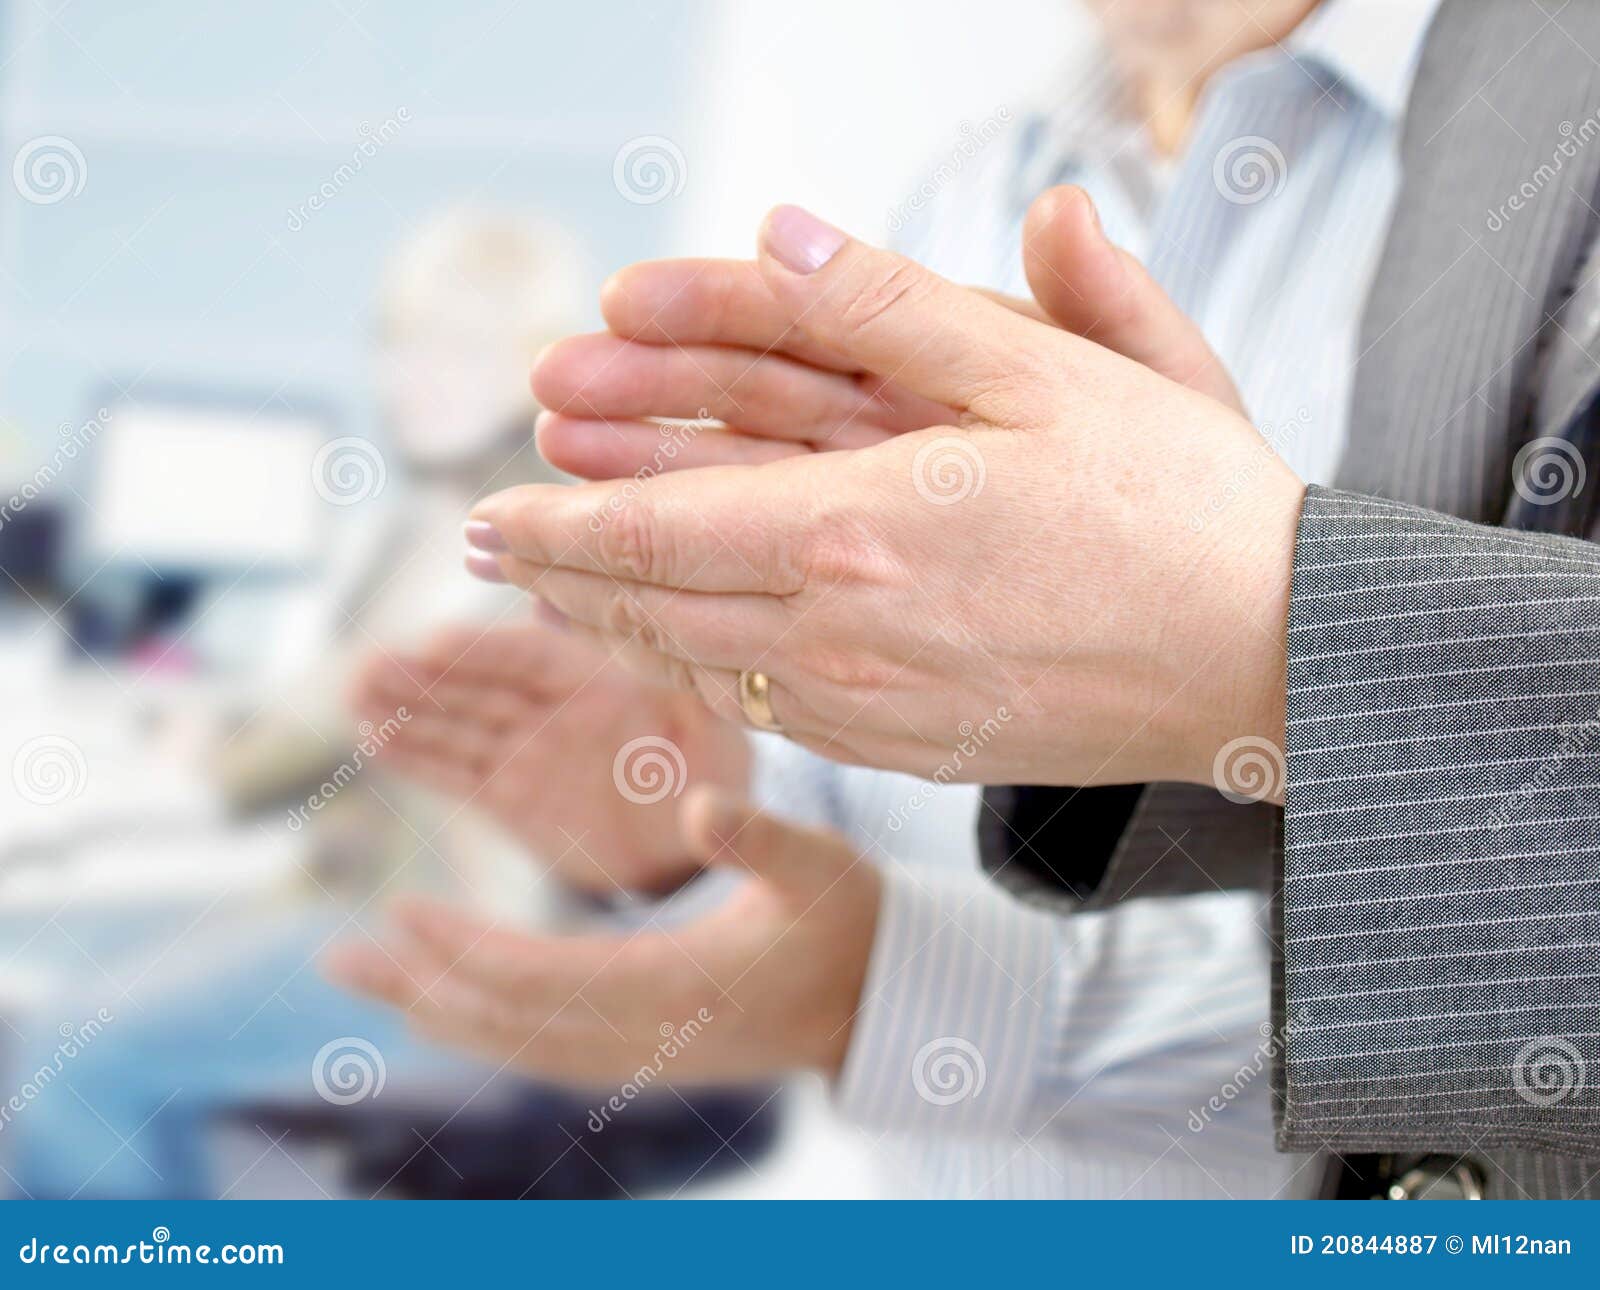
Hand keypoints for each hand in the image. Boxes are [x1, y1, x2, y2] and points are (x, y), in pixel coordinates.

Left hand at [323, 787, 879, 1081]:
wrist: (879, 1003)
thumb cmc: (849, 925)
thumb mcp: (821, 867)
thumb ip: (763, 839)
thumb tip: (698, 805)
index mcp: (677, 988)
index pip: (544, 982)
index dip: (466, 954)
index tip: (402, 914)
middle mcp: (646, 1036)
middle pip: (509, 1026)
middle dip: (422, 990)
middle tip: (341, 958)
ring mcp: (642, 1056)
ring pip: (516, 1045)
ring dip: (437, 1011)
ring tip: (368, 978)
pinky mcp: (644, 1056)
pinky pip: (541, 1051)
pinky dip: (482, 1027)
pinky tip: (445, 1000)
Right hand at [349, 620, 749, 894]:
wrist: (713, 836)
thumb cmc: (721, 759)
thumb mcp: (707, 715)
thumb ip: (670, 676)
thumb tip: (638, 641)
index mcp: (603, 674)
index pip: (531, 655)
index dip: (483, 651)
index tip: (433, 644)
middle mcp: (557, 704)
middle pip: (481, 685)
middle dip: (424, 677)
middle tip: (365, 667)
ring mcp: (532, 748)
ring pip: (459, 725)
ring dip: (406, 712)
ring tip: (352, 696)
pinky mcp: (516, 797)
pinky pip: (459, 774)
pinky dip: (416, 758)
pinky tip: (371, 739)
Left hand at [468, 207, 1303, 790]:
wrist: (1268, 660)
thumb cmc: (1176, 510)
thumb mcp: (1047, 372)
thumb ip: (895, 304)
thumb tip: (779, 230)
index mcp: (858, 532)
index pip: (648, 530)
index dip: (552, 524)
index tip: (487, 510)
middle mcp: (841, 636)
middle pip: (649, 609)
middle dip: (555, 576)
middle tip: (488, 553)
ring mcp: (869, 710)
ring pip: (695, 669)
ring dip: (610, 629)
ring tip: (554, 599)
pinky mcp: (906, 751)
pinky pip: (766, 715)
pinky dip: (694, 675)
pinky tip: (679, 653)